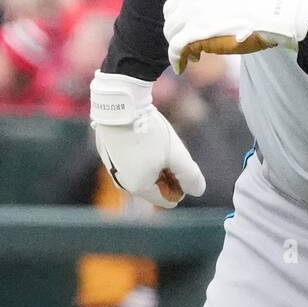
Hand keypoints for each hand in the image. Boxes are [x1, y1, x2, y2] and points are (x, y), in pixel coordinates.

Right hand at [90, 71, 205, 208]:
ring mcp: (113, 170)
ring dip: (154, 163)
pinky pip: (131, 163)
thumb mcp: (176, 154)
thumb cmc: (149, 131)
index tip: (179, 161)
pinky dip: (140, 155)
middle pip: (155, 187)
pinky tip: (143, 137)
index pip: (167, 200)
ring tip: (155, 141)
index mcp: (138, 187)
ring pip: (143, 174)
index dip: (180, 184)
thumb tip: (198, 191)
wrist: (120, 106)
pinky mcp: (108, 156)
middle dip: (167, 173)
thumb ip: (190, 175)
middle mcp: (123, 183)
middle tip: (169, 149)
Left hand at [163, 0, 307, 73]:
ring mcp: (190, 11)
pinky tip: (183, 66)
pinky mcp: (194, 32)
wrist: (275, 10)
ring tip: (195, 54)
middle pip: (171, 12)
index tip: (187, 20)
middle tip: (193, 40)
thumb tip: (209, 6)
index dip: (179, 9)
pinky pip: (175, 48)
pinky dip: (177, 59)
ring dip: (180, 43)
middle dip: (179, 27)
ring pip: (171, 31)